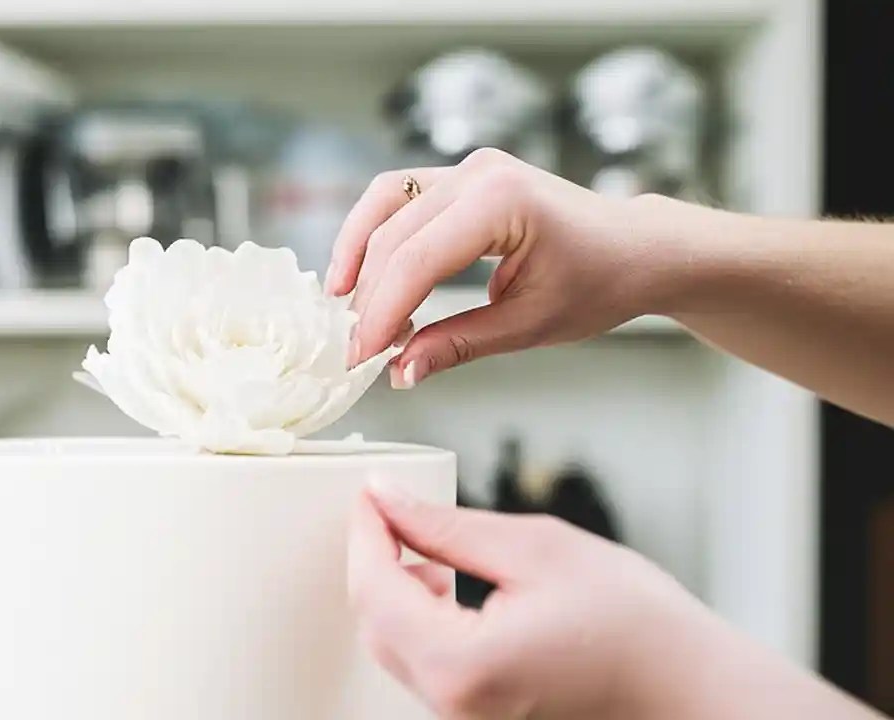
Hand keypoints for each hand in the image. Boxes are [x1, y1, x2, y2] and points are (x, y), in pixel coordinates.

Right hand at [327, 149, 676, 385]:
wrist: (636, 248)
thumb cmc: (599, 281)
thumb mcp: (529, 325)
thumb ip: (459, 344)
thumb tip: (401, 372)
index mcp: (503, 201)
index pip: (417, 261)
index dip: (382, 313)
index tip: (360, 357)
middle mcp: (479, 172)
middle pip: (394, 237)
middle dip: (369, 296)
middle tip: (356, 348)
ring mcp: (468, 168)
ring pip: (385, 206)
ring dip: (358, 257)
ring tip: (346, 307)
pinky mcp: (460, 177)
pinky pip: (399, 198)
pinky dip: (374, 234)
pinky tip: (361, 274)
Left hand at [347, 486, 881, 718]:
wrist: (693, 688)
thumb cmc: (634, 622)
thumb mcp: (533, 549)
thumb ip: (444, 526)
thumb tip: (385, 499)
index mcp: (460, 666)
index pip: (374, 590)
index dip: (366, 531)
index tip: (370, 490)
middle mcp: (452, 705)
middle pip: (374, 623)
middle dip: (375, 560)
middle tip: (392, 508)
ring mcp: (463, 718)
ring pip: (394, 646)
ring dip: (395, 590)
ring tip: (428, 546)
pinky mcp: (478, 716)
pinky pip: (424, 665)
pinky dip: (419, 620)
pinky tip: (447, 585)